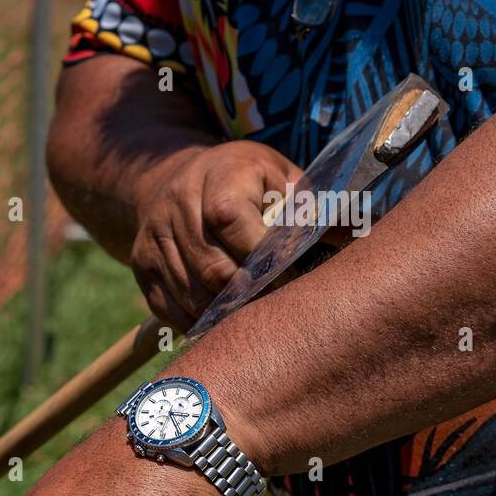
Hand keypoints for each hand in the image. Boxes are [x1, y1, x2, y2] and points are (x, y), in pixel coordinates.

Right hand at [131, 140, 301, 330]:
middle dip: (248, 293)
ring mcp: (153, 235)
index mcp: (218, 172)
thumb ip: (312, 207)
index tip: (286, 273)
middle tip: (277, 306)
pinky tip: (224, 322)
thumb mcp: (282, 179)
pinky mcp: (140, 263)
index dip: (259, 253)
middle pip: (211, 265)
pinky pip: (169, 308)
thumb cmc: (248, 183)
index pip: (229, 218)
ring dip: (226, 314)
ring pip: (191, 293)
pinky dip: (199, 322)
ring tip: (255, 317)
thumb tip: (354, 232)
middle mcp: (177, 201)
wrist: (177, 179)